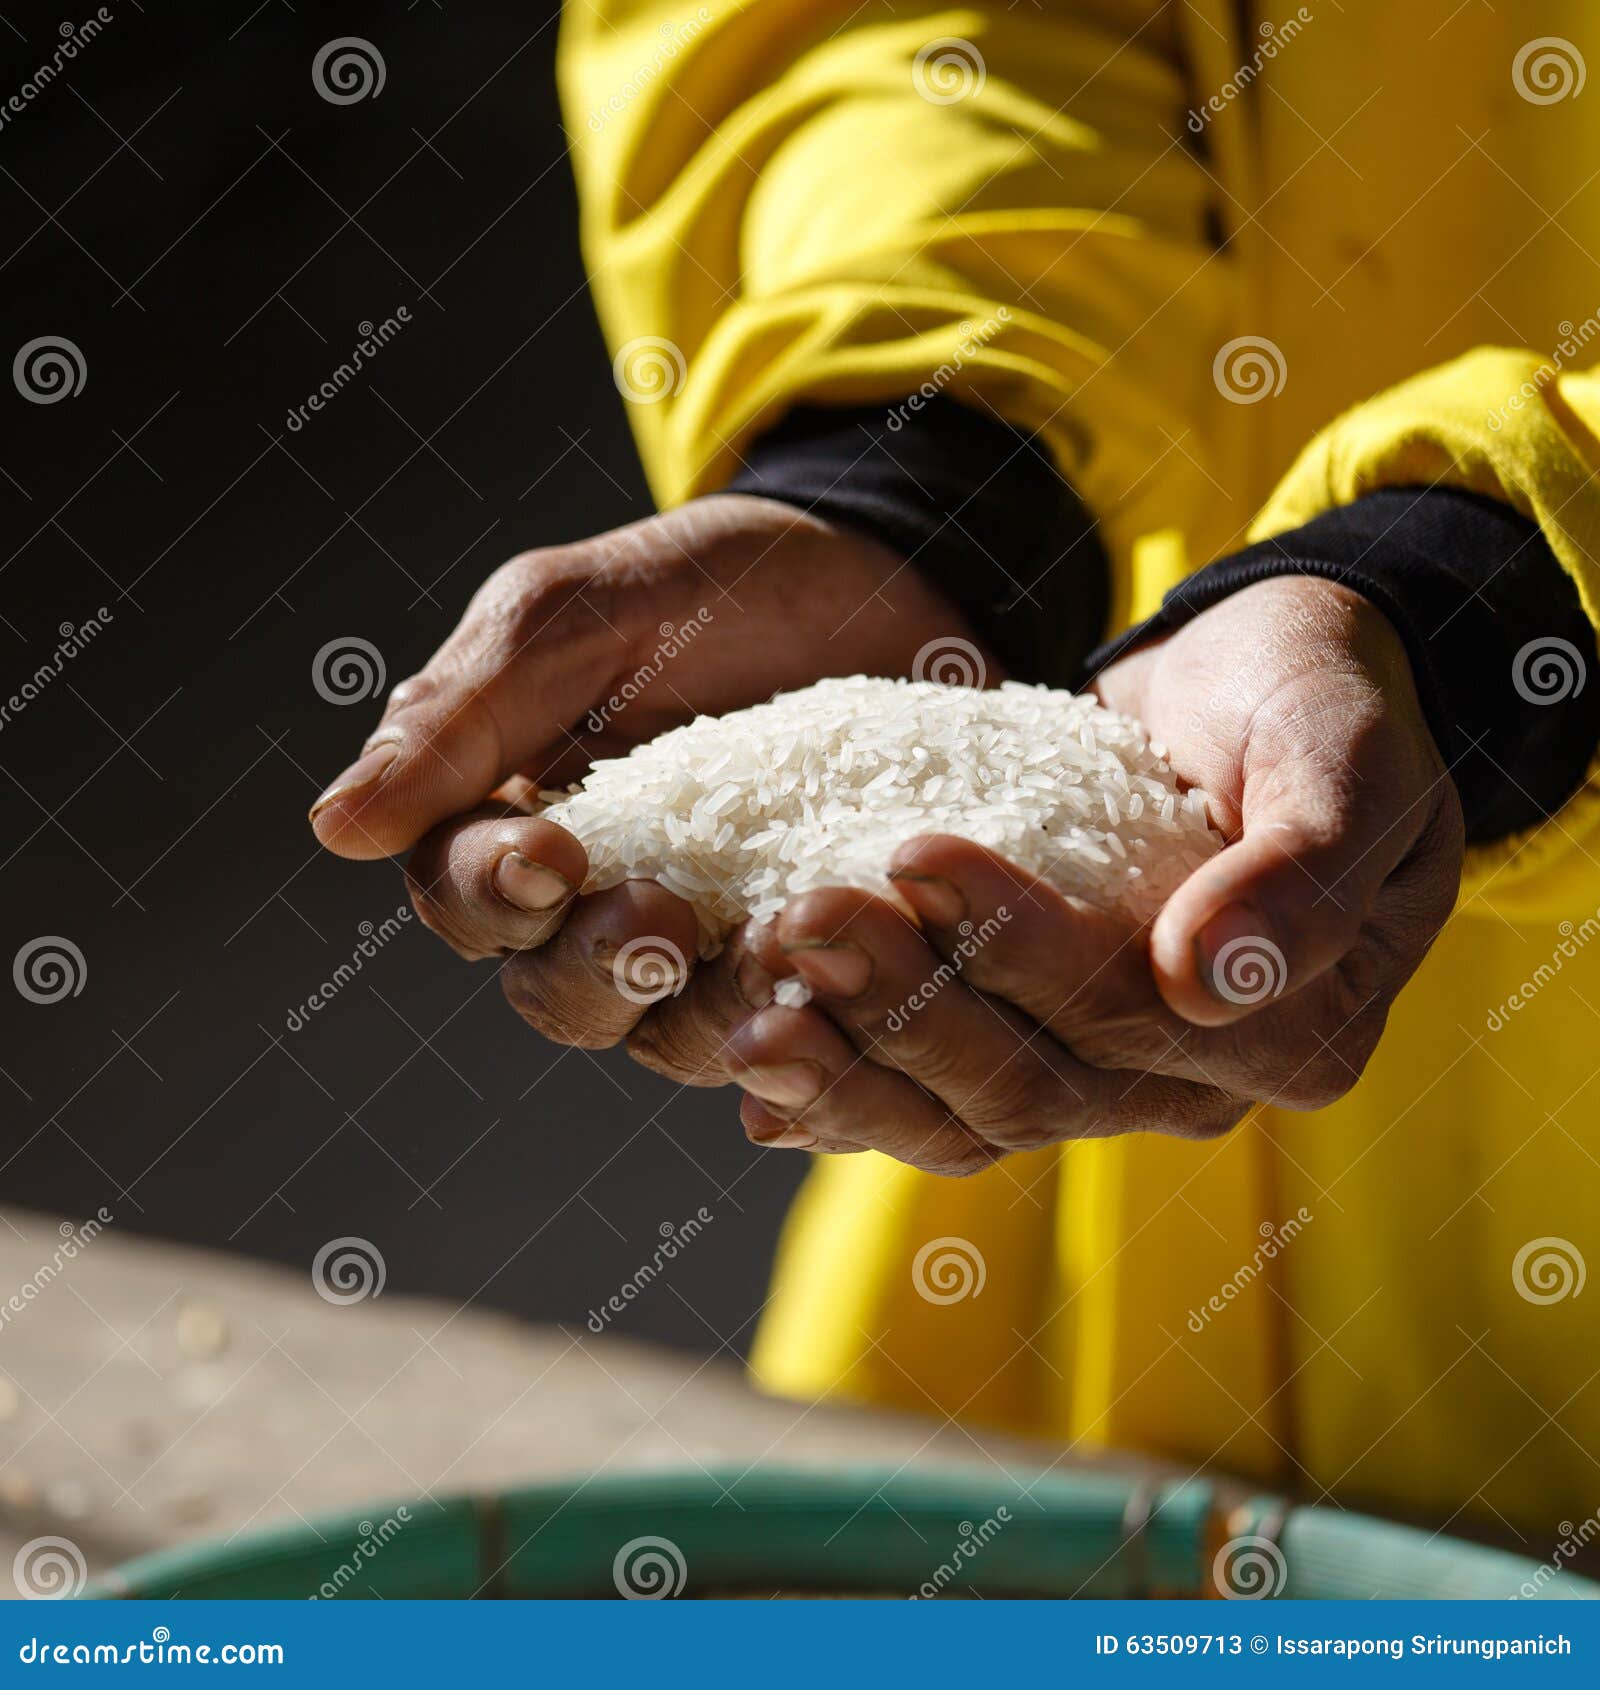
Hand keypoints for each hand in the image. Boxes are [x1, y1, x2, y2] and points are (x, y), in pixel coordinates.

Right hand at [308, 494, 985, 1044]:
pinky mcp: (804, 958)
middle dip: (596, 970)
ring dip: (706, 1011)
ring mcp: (706, 942)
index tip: (551, 856)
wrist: (879, 576)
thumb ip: (461, 718)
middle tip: (662, 921)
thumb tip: (334, 831)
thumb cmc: (710, 584)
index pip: (464, 898)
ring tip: (767, 947)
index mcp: (513, 822)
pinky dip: (806, 1025)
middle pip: (556, 994)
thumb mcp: (575, 618)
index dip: (492, 895)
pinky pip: (789, 1027)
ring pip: (668, 1035)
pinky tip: (834, 994)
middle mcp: (597, 904)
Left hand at [643, 577, 1462, 1172]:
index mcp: (1295, 1037)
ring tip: (752, 1003)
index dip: (1020, 950)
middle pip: (1035, 1082)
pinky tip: (756, 1075)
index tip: (916, 850)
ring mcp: (1110, 1073)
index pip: (1134, 1018)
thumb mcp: (1341, 761)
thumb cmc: (1319, 708)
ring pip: (971, 1110)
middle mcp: (1196, 1083)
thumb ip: (1298, 873)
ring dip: (857, 1061)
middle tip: (802, 916)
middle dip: (908, 1004)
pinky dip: (852, 1092)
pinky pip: (938, 1098)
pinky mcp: (1037, 1042)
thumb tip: (1203, 981)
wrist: (1261, 689)